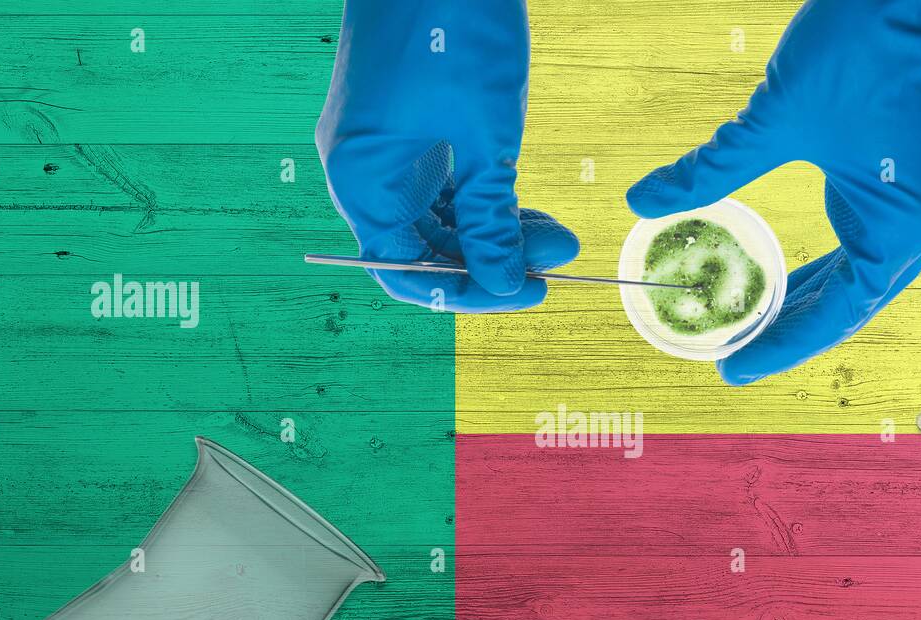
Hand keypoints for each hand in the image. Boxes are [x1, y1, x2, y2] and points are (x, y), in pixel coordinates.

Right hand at [316, 0, 577, 312]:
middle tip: (558, 259)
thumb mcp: (484, 138)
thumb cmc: (451, 27)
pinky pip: (440, 184)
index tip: (526, 291)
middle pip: (425, 248)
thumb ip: (490, 218)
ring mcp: (382, 147)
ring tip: (557, 233)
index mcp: (363, 181)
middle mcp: (362, 171)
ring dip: (494, 230)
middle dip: (493, 259)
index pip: (406, 272)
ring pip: (438, 218)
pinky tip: (527, 206)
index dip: (466, 293)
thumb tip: (503, 284)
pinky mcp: (404, 127)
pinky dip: (483, 198)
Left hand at [627, 0, 920, 383]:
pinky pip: (868, 245)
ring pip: (860, 278)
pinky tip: (788, 280)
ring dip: (809, 302)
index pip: (836, 315)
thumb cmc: (855, 46)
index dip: (780, 347)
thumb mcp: (771, 119)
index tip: (731, 369)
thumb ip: (709, 170)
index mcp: (900, 228)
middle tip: (733, 356)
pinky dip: (828, 267)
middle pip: (850, 305)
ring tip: (754, 326)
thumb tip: (641, 200)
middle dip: (790, 331)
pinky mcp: (914, 183)